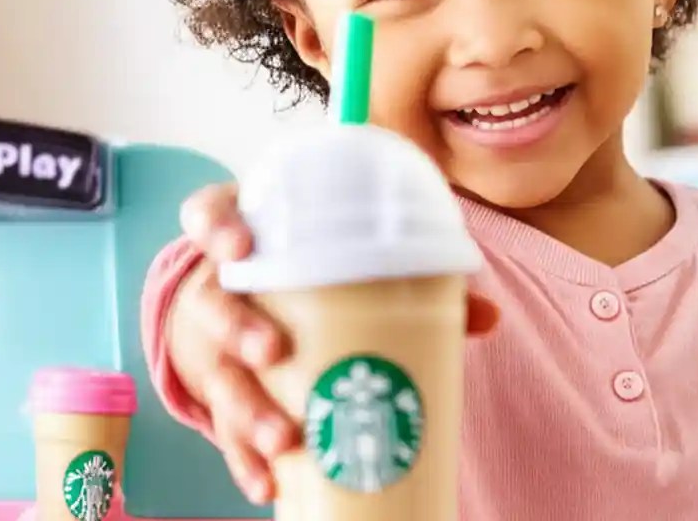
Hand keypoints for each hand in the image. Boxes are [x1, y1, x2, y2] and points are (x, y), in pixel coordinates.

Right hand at [166, 183, 497, 504]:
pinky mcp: (216, 396)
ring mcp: (211, 345)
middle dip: (239, 327)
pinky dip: (245, 460)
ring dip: (247, 408)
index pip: (210, 214)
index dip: (218, 226)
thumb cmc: (300, 279)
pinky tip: (269, 483)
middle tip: (272, 350)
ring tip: (283, 437)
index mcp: (246, 238)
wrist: (237, 319)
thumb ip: (404, 280)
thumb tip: (487, 315)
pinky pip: (223, 430)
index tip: (239, 246)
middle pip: (211, 301)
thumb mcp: (333, 264)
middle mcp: (218, 288)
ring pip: (216, 373)